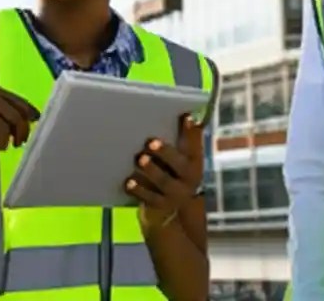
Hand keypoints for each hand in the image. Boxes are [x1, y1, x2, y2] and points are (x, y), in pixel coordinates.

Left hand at [125, 113, 203, 231]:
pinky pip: (149, 198)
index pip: (195, 144)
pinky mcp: (161, 205)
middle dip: (165, 153)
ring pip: (164, 182)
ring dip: (152, 170)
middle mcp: (189, 178)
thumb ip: (183, 137)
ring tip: (140, 159)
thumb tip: (185, 114)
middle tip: (151, 142)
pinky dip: (138, 190)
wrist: (174, 209)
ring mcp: (176, 194)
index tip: (187, 117)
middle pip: (179, 165)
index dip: (192, 132)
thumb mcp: (181, 156)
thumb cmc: (174, 172)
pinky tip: (128, 182)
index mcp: (195, 161)